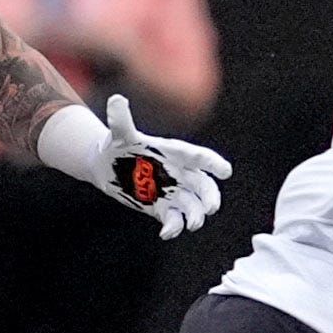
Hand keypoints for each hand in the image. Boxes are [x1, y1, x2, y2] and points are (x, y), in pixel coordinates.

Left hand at [38, 96, 232, 239]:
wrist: (107, 167)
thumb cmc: (118, 145)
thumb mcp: (120, 134)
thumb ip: (121, 121)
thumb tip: (116, 100)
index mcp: (174, 153)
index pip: (197, 157)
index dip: (213, 163)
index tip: (225, 171)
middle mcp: (178, 173)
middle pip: (203, 186)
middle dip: (210, 197)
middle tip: (211, 208)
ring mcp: (172, 192)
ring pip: (192, 205)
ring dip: (196, 215)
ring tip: (192, 223)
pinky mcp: (162, 208)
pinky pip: (174, 219)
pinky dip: (174, 227)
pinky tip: (166, 233)